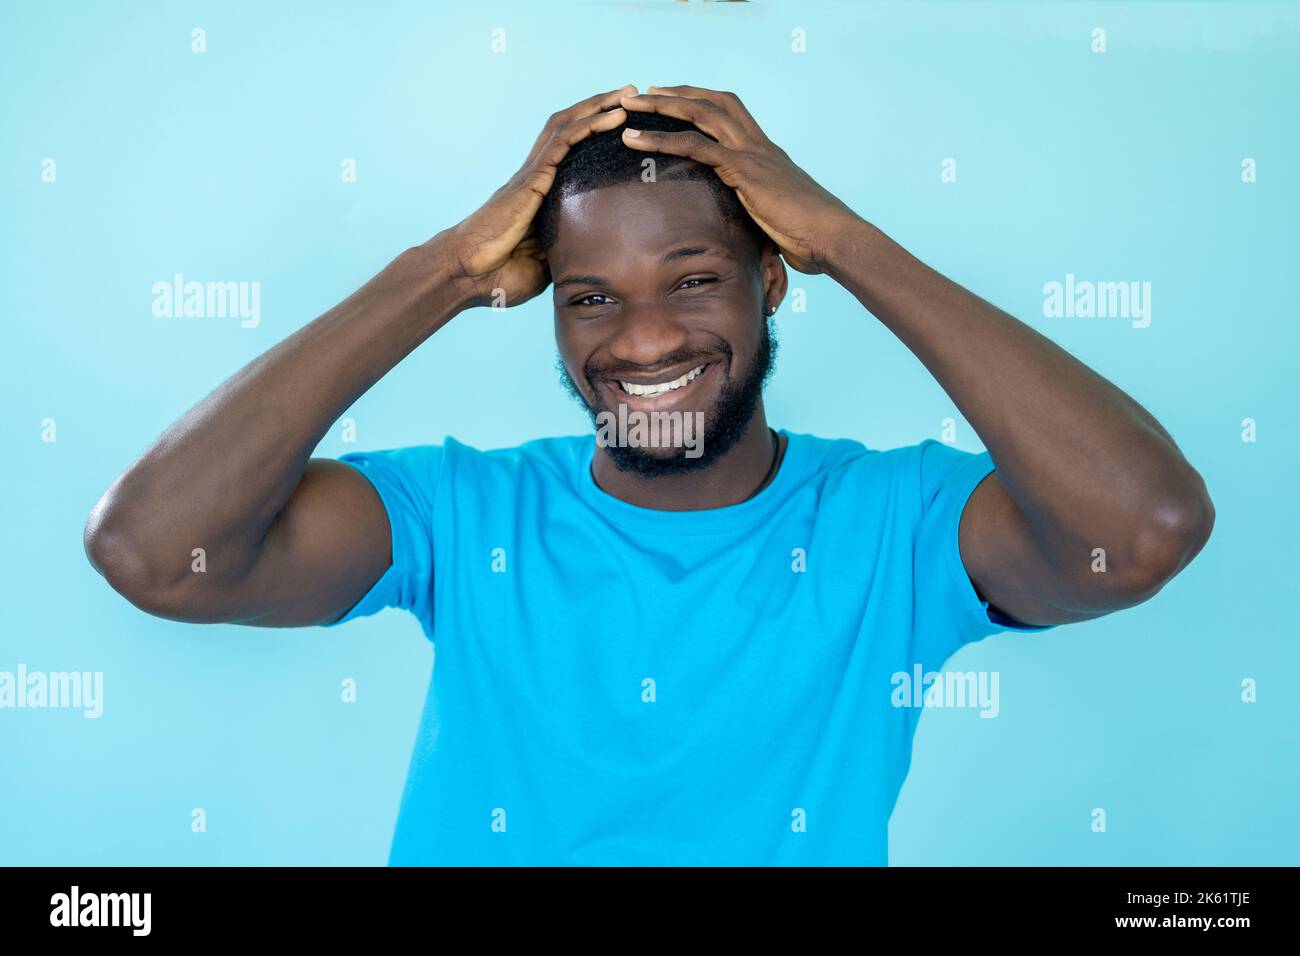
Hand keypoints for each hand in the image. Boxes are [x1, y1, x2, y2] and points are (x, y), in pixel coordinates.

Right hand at [435, 86, 634, 307]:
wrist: (467, 274)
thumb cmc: (499, 274)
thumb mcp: (545, 264)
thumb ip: (567, 251)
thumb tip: (595, 259)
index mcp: (538, 194)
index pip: (569, 151)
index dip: (594, 133)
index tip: (622, 123)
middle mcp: (535, 176)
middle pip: (569, 128)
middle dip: (600, 108)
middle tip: (631, 95)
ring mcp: (532, 175)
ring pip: (568, 126)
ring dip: (599, 107)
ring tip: (628, 94)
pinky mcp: (531, 180)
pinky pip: (563, 143)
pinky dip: (590, 126)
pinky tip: (613, 118)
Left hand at [618, 85, 858, 274]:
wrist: (832, 236)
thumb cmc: (811, 235)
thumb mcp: (779, 217)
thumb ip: (760, 211)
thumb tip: (751, 227)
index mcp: (765, 153)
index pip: (729, 111)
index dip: (699, 100)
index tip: (673, 98)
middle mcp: (758, 145)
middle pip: (712, 102)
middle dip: (676, 93)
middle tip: (643, 90)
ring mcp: (751, 153)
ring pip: (700, 114)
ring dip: (661, 105)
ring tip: (629, 101)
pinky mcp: (744, 170)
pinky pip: (695, 147)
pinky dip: (661, 139)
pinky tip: (635, 139)